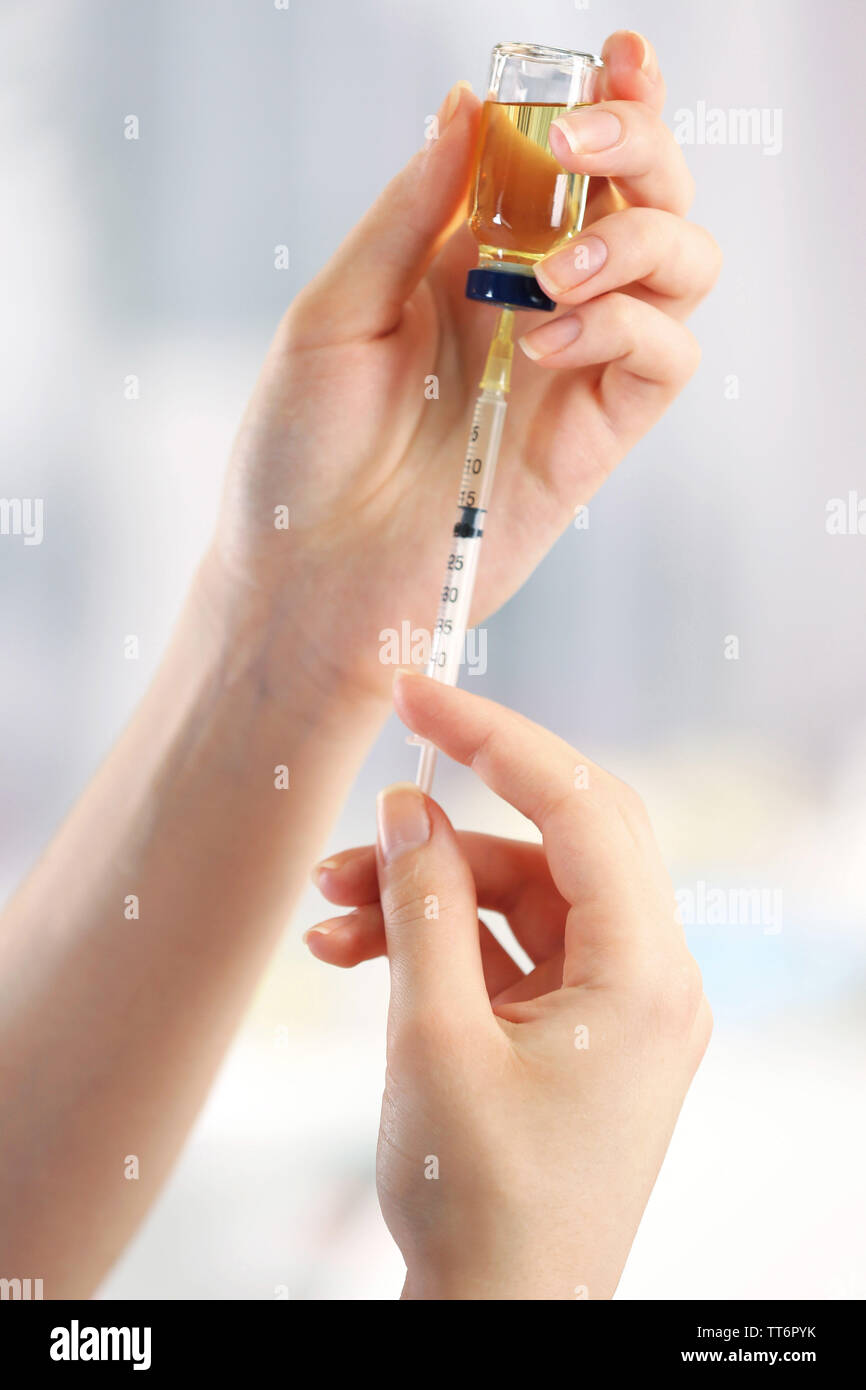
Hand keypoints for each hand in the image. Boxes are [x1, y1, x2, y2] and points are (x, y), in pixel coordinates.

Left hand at [204, 31, 719, 706]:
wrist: (305, 583)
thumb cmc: (297, 456)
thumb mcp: (333, 313)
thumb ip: (410, 216)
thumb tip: (470, 106)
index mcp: (467, 262)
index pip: (562, 163)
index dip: (604, 101)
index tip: (610, 54)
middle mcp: (533, 306)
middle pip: (645, 200)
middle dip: (641, 146)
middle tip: (587, 141)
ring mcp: (570, 373)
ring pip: (680, 272)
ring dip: (642, 240)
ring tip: (558, 269)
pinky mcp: (592, 441)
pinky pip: (663, 361)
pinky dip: (628, 328)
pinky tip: (548, 340)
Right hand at [306, 672, 711, 1298]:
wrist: (497, 1317)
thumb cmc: (479, 1204)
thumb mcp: (434, 1042)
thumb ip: (424, 910)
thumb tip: (413, 809)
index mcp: (645, 976)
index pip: (583, 809)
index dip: (496, 740)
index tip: (419, 696)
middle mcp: (648, 978)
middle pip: (560, 840)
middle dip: (457, 818)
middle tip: (380, 788)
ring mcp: (612, 1002)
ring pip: (519, 893)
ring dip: (424, 890)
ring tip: (327, 908)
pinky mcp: (573, 1024)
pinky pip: (507, 946)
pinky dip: (436, 937)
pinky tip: (350, 946)